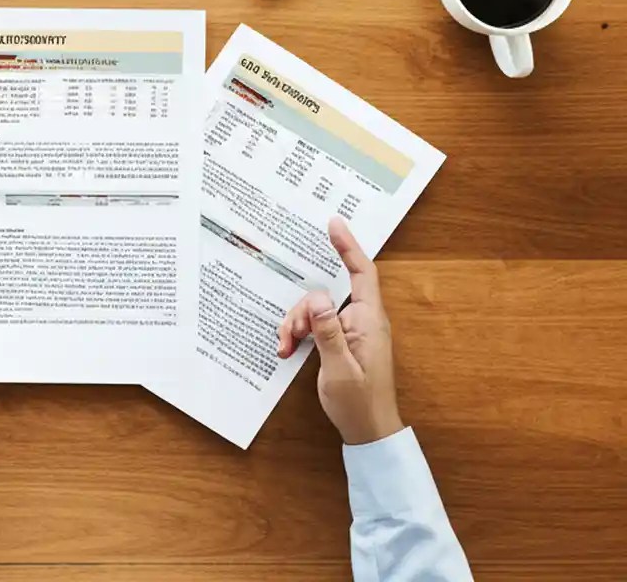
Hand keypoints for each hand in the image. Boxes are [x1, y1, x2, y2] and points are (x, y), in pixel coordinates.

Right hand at [276, 218, 402, 445]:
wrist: (369, 432)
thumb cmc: (359, 403)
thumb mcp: (339, 367)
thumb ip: (328, 331)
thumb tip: (318, 296)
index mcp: (369, 321)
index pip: (362, 273)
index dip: (348, 246)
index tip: (333, 223)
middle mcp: (362, 320)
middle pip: (326, 293)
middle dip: (302, 308)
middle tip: (290, 334)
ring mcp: (351, 331)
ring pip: (315, 310)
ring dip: (297, 325)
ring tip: (287, 348)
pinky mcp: (341, 341)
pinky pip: (316, 325)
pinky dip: (301, 334)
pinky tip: (290, 351)